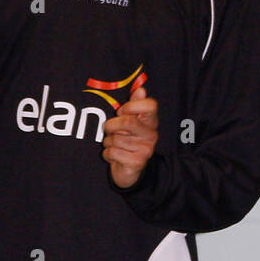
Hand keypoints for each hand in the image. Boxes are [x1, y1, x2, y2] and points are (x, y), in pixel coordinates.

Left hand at [102, 74, 158, 188]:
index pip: (151, 105)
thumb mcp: (131, 121)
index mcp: (151, 122)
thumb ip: (135, 105)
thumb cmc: (128, 140)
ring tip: (114, 145)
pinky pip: (113, 153)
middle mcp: (151, 135)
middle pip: (129, 121)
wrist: (130, 170)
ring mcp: (146, 150)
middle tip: (110, 129)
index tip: (122, 111)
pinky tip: (114, 156)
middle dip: (112, 125)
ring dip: (108, 142)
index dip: (132, 105)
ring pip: (116, 139)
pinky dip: (107, 154)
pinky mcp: (137, 163)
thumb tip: (141, 89)